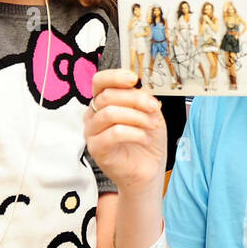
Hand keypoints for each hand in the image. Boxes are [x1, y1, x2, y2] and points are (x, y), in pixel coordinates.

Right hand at [85, 69, 166, 189]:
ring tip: (152, 124)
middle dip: (136, 99)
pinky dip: (134, 133)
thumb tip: (140, 85)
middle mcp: (93, 115)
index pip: (99, 81)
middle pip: (107, 96)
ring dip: (137, 117)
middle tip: (154, 107)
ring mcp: (92, 132)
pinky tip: (144, 138)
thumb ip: (142, 97)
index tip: (134, 79)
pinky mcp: (96, 149)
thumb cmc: (146, 140)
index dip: (115, 76)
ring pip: (109, 113)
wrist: (148, 170)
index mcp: (103, 102)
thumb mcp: (149, 112)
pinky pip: (113, 133)